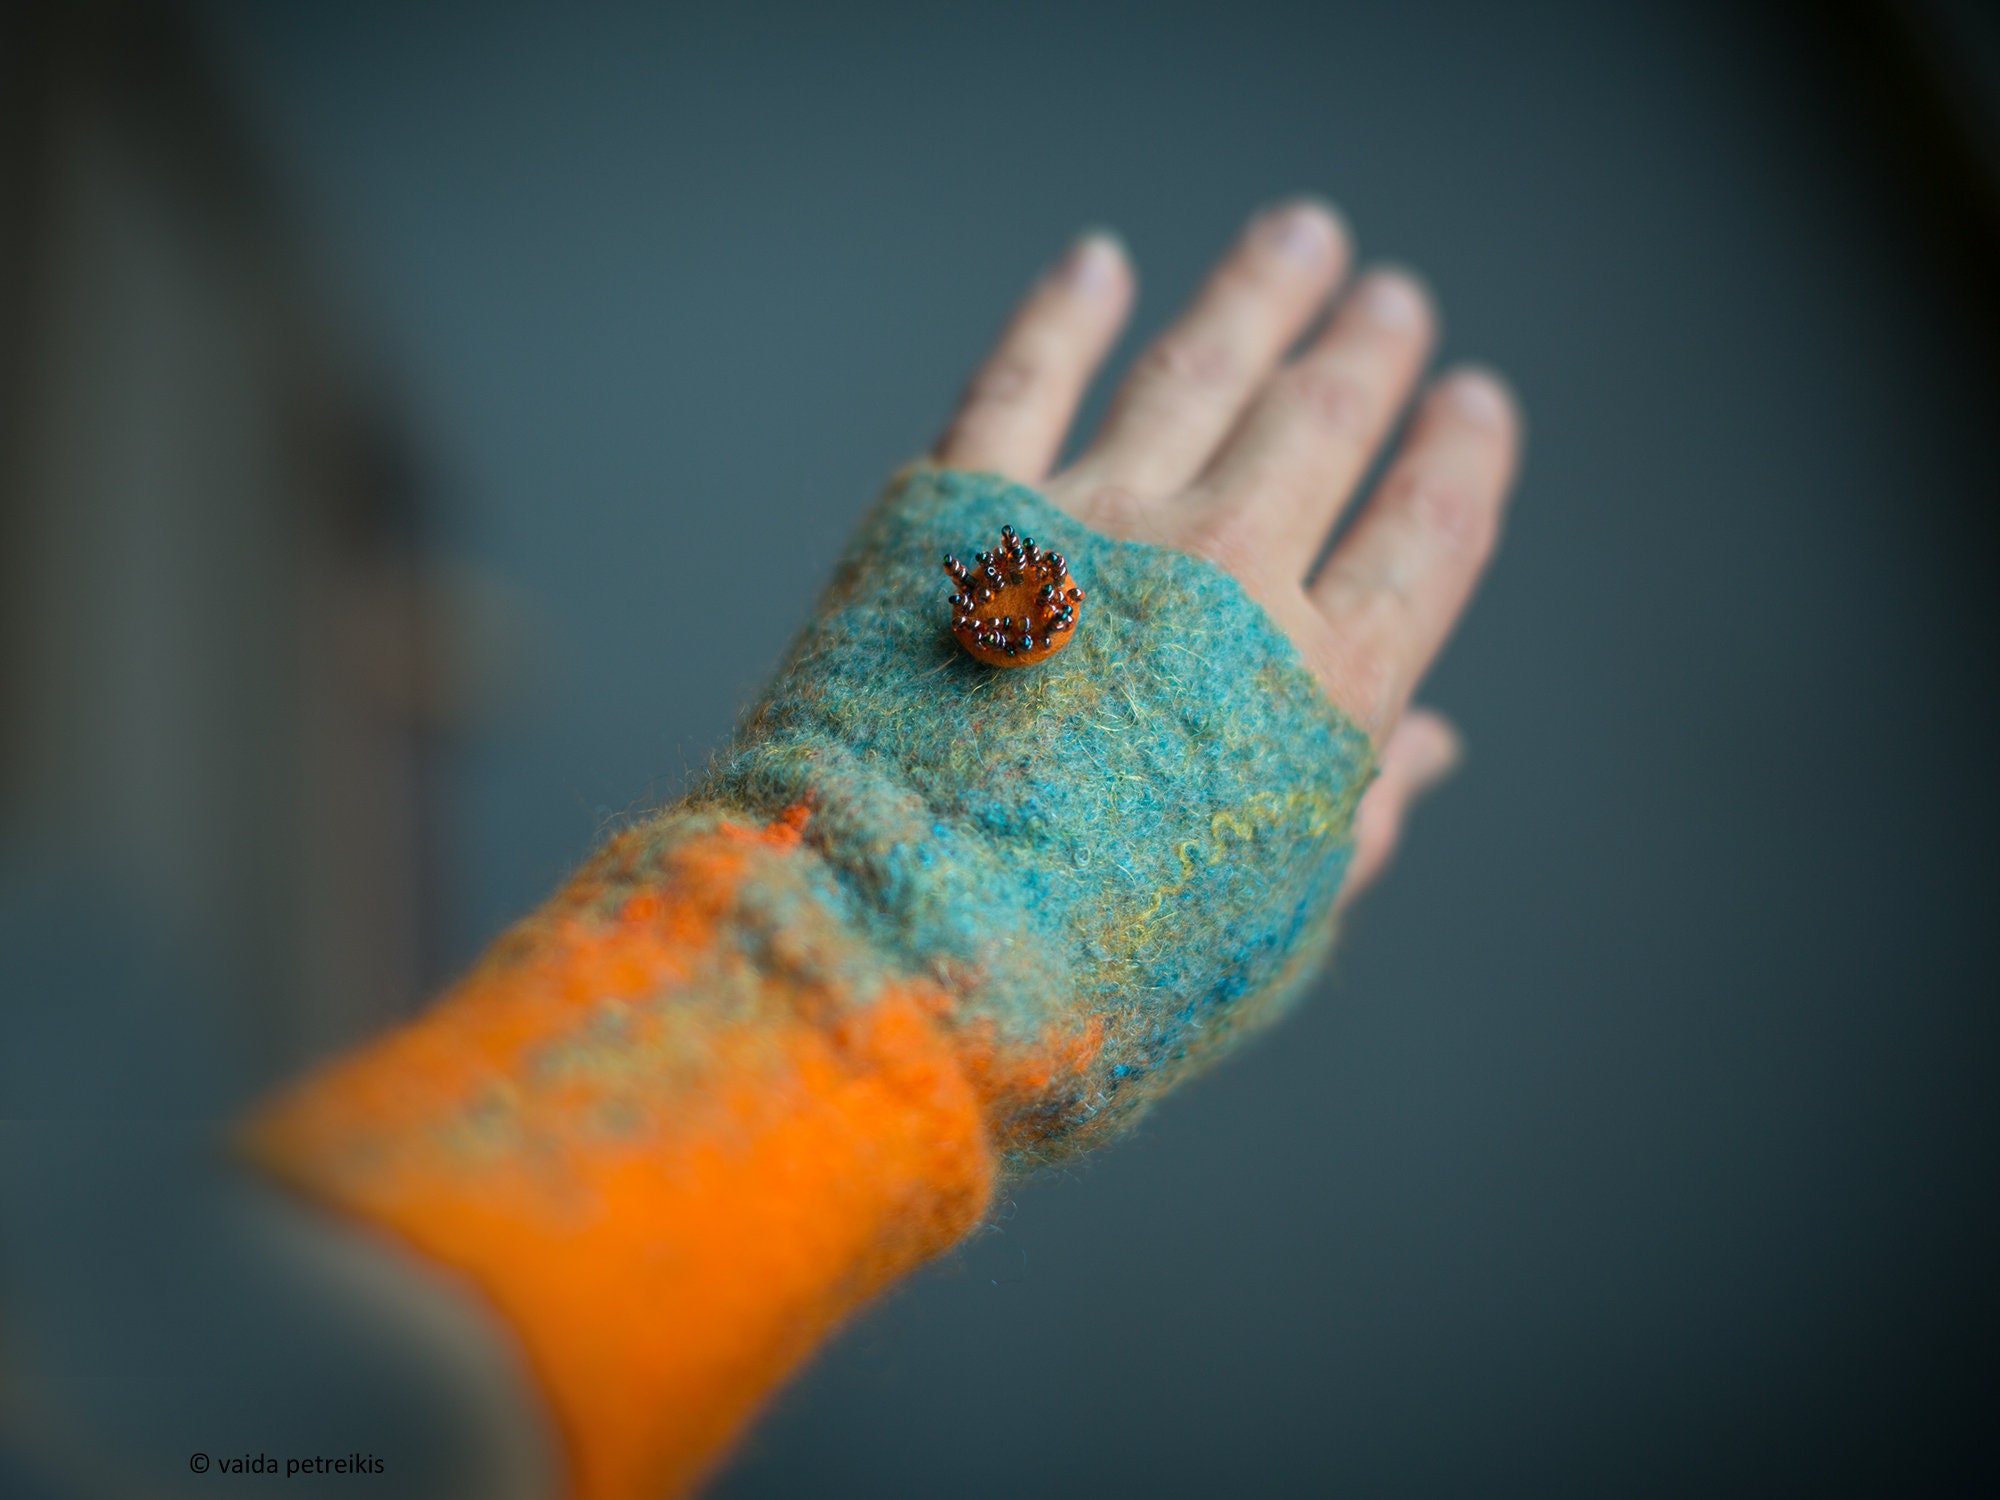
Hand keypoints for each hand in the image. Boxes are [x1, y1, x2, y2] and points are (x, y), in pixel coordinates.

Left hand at [935, 200, 1519, 904]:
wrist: (896, 956)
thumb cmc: (1092, 981)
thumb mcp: (1266, 925)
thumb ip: (1357, 817)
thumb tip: (1435, 745)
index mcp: (1314, 688)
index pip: (1423, 537)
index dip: (1459, 460)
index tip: (1474, 402)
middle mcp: (1216, 582)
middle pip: (1318, 427)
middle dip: (1365, 353)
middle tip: (1392, 298)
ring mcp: (1084, 534)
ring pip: (1196, 376)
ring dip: (1255, 299)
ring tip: (1301, 236)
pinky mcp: (957, 516)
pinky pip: (1021, 381)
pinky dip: (1063, 314)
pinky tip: (1098, 264)